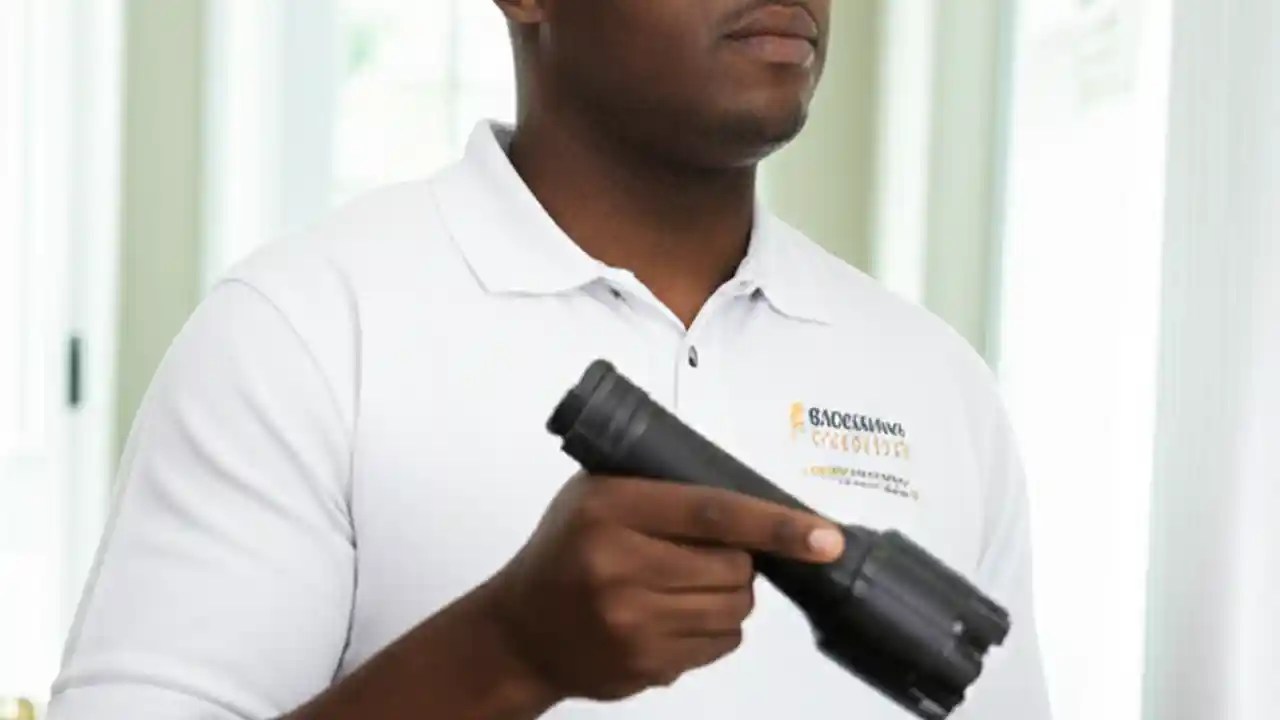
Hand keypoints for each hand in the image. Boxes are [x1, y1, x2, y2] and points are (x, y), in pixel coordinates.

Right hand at [484, 473, 845, 702]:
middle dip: (741, 559)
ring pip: (734, 609)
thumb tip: (748, 493)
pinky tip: (678, 614)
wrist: (518, 633)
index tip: (825, 536)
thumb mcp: (594, 496)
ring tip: (695, 582)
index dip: (775, 524)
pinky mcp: (645, 666)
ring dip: (733, 594)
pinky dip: (716, 628)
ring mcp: (633, 625)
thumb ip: (658, 486)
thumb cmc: (564, 549)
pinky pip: (719, 645)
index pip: (712, 512)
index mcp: (610, 510)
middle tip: (713, 553)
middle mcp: (620, 567)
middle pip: (733, 566)